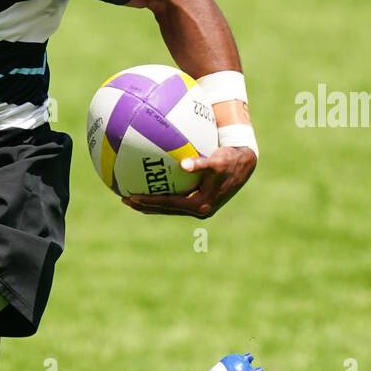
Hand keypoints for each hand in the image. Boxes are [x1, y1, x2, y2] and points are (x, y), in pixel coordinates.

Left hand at [122, 144, 256, 218]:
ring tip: (131, 197)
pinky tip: (151, 186)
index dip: (148, 201)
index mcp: (200, 204)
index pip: (168, 204)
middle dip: (144, 206)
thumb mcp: (217, 161)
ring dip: (151, 204)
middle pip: (165, 209)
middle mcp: (198, 209)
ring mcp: (198, 207)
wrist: (245, 164)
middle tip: (124, 199)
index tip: (131, 197)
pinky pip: (175, 200)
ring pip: (169, 207)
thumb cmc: (230, 160)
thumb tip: (184, 165)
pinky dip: (162, 196)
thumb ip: (200, 164)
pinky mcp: (199, 201)